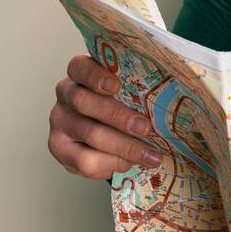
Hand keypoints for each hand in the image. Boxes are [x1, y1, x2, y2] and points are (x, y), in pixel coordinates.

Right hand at [47, 54, 163, 179]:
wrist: (103, 132)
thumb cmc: (121, 103)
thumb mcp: (126, 89)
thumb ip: (136, 88)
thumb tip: (171, 97)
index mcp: (80, 72)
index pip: (79, 67)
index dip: (95, 76)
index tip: (116, 85)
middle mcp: (65, 94)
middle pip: (83, 102)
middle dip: (118, 117)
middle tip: (146, 128)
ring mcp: (59, 122)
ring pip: (89, 134)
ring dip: (124, 147)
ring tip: (151, 155)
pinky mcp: (60, 149)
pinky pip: (84, 161)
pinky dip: (112, 164)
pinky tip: (130, 163)